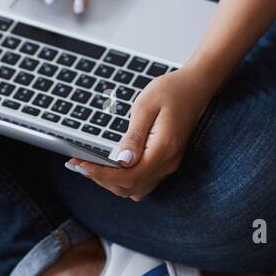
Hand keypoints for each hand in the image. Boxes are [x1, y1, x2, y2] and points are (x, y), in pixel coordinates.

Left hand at [65, 64, 218, 199]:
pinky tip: (111, 167)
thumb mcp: (146, 106)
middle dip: (101, 179)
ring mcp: (169, 165)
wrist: (197, 86)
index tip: (79, 164)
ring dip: (112, 183)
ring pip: (136, 189)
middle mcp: (168, 163)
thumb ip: (134, 136)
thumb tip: (121, 161)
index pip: (128, 176)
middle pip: (130, 187)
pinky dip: (125, 180)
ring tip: (90, 166)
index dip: (101, 174)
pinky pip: (143, 182)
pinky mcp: (166, 162)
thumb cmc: (173, 90)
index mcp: (163, 149)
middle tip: (77, 164)